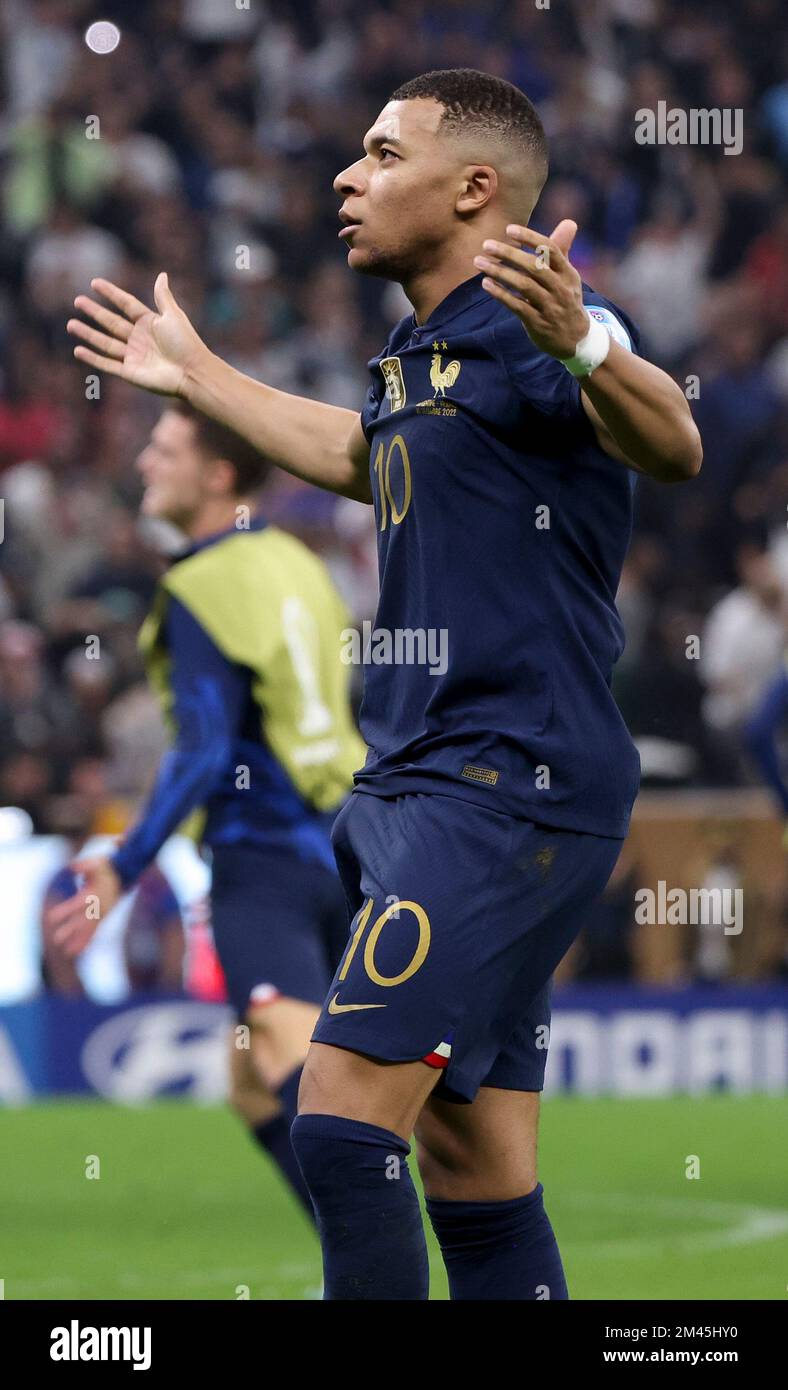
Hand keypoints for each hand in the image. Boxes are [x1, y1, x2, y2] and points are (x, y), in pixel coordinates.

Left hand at [45, 857, 123, 957]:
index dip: (65, 910)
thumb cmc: (105, 869)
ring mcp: (100, 914)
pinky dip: (86, 942)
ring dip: (78, 940)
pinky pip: (93, 932)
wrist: (122, 877)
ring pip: (88, 929)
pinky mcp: (101, 919)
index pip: (78, 903)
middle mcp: (98, 907)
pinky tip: (77, 951)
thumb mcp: (98, 863)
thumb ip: (86, 865)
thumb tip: (73, 866)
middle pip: (82, 920)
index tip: (51, 917)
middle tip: (56, 939)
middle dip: (70, 930)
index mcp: (95, 894)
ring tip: (68, 952)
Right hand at [67, 273, 208, 396]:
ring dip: (87, 334)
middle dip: (94, 312)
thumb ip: (163, 296)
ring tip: (70, 324)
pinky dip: (92, 358)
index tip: (94, 283)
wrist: (191, 372)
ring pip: (104, 342)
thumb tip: (161, 275)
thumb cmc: (186, 343)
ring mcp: (133, 355)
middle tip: (77, 301)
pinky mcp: (129, 372)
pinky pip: (107, 364)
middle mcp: (139, 338)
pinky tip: (78, 350)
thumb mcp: (173, 315)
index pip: (125, 304)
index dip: (111, 294)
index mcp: (149, 323)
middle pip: (111, 322)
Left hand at [474, 219, 589, 359]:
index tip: (509, 229)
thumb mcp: (569, 276)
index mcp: (568, 273)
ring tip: (480, 263)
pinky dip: (501, 294)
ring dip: (500, 273)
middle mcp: (561, 289)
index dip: (530, 238)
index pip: (550, 250)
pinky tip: (486, 284)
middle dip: (509, 254)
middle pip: (534, 267)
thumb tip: (569, 222)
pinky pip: (517, 306)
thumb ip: (562, 250)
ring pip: (524, 286)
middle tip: (486, 245)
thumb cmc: (566, 300)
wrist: (576, 340)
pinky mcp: (538, 323)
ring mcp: (550, 307)